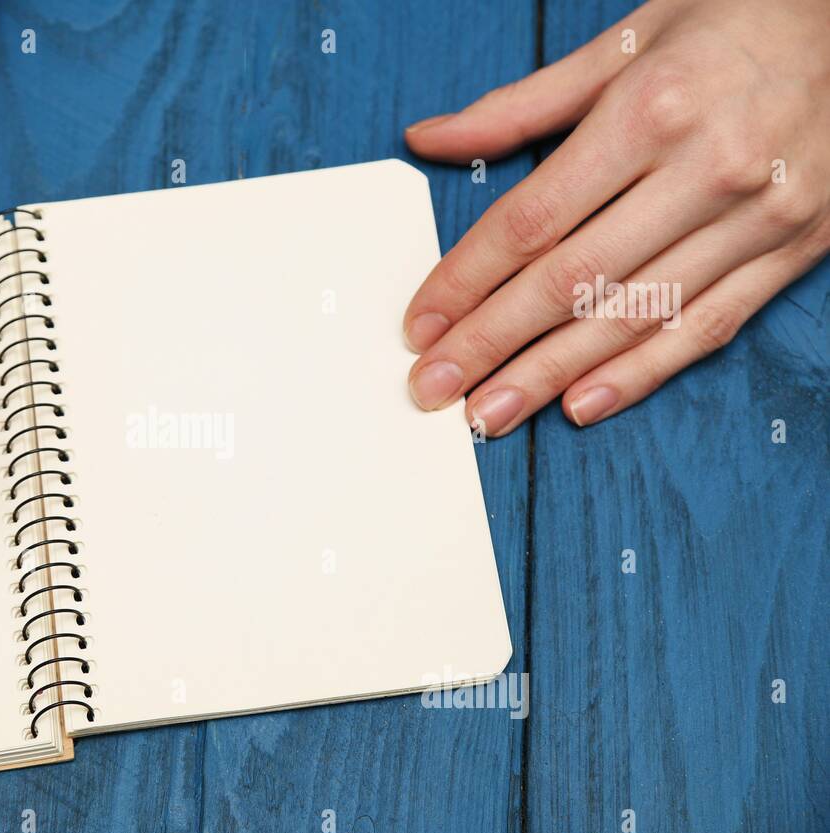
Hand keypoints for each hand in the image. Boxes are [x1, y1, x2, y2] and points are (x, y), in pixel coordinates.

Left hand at [402, 0, 829, 434]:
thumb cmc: (737, 21)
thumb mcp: (625, 41)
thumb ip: (521, 104)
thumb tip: (426, 138)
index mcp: (650, 110)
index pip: (533, 220)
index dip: (466, 280)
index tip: (419, 324)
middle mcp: (704, 169)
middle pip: (572, 280)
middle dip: (491, 342)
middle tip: (432, 387)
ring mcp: (757, 217)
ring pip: (633, 316)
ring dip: (550, 374)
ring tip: (488, 414)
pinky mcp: (795, 250)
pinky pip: (706, 327)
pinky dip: (641, 374)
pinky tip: (580, 408)